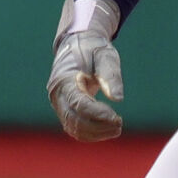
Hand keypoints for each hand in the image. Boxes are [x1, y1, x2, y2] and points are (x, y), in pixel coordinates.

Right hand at [47, 0, 124, 141]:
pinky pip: (75, 128)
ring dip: (96, 133)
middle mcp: (57, 94)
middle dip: (98, 126)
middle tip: (120, 123)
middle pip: (74, 119)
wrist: (78, 45)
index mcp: (64, 79)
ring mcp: (58, 104)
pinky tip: (108, 129)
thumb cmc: (93, 49)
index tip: (116, 117)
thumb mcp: (105, 55)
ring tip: (117, 128)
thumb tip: (118, 99)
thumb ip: (110, 75)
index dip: (97, 113)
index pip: (78, 103)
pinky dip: (91, 133)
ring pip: (73, 127)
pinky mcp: (64, 110)